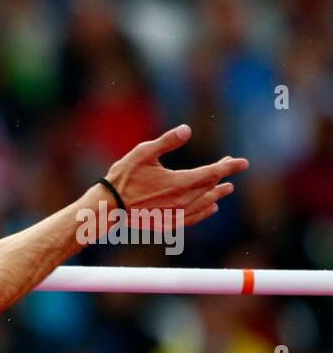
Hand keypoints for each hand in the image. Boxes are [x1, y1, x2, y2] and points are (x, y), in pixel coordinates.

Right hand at [104, 125, 248, 227]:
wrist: (108, 208)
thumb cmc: (123, 178)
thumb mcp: (143, 153)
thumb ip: (167, 141)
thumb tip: (187, 130)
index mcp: (180, 182)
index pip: (212, 172)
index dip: (229, 166)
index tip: (244, 163)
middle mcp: (182, 200)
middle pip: (209, 187)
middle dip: (221, 176)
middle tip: (230, 167)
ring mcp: (176, 214)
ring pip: (204, 203)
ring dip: (216, 195)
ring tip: (226, 189)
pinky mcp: (168, 223)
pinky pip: (194, 218)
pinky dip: (205, 212)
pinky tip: (210, 208)